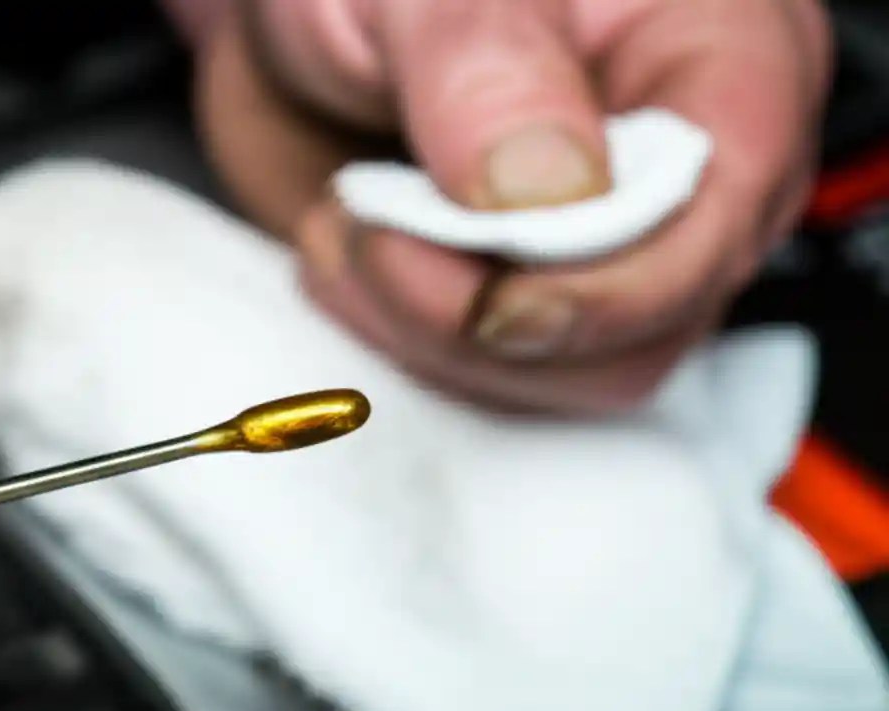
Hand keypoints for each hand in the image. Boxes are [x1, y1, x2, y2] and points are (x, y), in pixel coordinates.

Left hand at [188, 0, 830, 413]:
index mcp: (708, 54)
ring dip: (430, 328)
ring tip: (354, 225)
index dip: (614, 283)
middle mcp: (670, 169)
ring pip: (565, 374)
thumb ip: (485, 61)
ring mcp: (597, 250)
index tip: (490, 297)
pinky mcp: (517, 302)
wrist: (282, 30)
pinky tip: (354, 256)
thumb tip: (549, 188)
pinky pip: (487, 381)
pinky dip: (401, 339)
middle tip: (374, 230)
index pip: (723, 206)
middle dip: (488, 308)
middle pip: (650, 321)